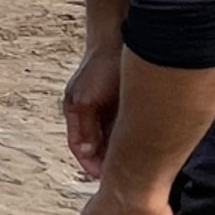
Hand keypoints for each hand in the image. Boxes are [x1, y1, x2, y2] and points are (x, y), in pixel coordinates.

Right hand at [63, 46, 122, 180]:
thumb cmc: (103, 66)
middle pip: (93, 143)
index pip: (79, 147)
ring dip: (115, 148)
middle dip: (103, 159)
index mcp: (75, 112)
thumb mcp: (87, 101)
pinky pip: (118, 123)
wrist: (119, 36)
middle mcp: (86, 110)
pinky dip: (124, 135)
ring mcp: (100, 103)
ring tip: (128, 163)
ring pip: (107, 135)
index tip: (102, 178)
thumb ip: (84, 128)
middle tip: (117, 175)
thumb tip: (85, 152)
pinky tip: (139, 142)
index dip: (89, 164)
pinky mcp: (115, 97)